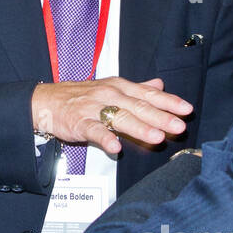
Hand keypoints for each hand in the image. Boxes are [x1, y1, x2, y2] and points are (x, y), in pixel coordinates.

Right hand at [31, 77, 191, 155]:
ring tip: (157, 138)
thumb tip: (159, 84)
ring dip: (139, 128)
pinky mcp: (79, 123)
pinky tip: (116, 147)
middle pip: (138, 107)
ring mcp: (93, 109)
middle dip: (160, 117)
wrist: (45, 101)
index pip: (148, 94)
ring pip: (120, 118)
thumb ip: (137, 88)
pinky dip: (105, 139)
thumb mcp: (110, 87)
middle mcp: (109, 95)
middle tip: (179, 126)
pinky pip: (94, 131)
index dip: (168, 102)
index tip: (186, 110)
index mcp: (119, 87)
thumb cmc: (80, 96)